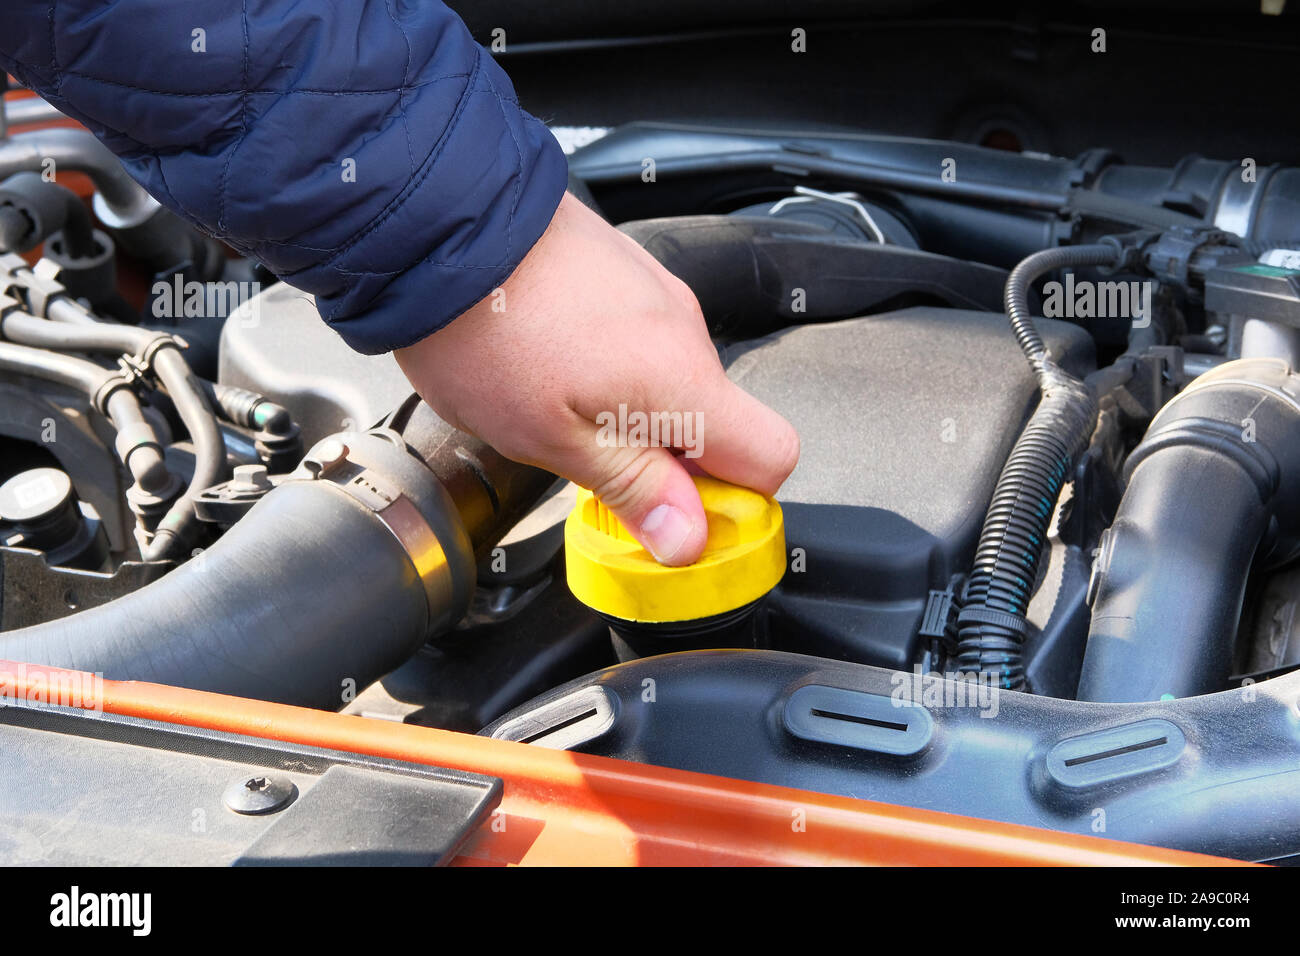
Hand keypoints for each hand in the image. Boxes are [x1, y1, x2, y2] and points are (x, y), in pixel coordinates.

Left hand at [395, 192, 798, 565]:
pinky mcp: (627, 274)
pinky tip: (555, 370)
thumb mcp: (552, 439)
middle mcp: (685, 331)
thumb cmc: (486, 328)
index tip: (683, 520)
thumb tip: (689, 538)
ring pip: (676, 383)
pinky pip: (646, 342)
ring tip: (561, 414)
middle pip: (720, 422)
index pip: (773, 455)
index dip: (736, 500)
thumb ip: (633, 488)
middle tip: (599, 476)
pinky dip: (616, 371)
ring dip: (638, 415)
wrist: (441, 224)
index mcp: (680, 379)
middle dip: (672, 463)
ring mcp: (658, 295)